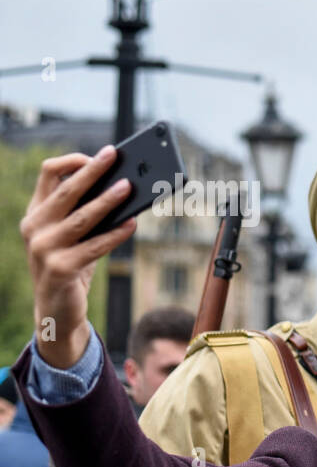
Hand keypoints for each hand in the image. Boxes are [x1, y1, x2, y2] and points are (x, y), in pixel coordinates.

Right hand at [19, 146, 135, 368]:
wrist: (56, 311)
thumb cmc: (71, 265)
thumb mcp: (74, 237)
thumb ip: (88, 214)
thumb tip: (124, 188)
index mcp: (36, 213)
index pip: (48, 175)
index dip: (73, 162)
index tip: (98, 156)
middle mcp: (35, 227)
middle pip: (66, 190)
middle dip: (92, 171)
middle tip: (115, 156)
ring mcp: (44, 248)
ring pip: (82, 217)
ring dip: (108, 200)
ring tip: (129, 187)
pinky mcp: (60, 269)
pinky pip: (94, 246)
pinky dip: (115, 234)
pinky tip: (132, 224)